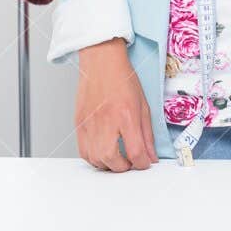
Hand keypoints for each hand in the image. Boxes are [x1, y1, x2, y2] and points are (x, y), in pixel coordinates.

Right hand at [74, 38, 157, 171]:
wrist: (101, 63)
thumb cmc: (122, 79)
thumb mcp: (143, 105)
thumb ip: (147, 134)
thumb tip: (151, 155)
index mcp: (126, 116)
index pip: (135, 152)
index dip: (143, 163)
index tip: (145, 162)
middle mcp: (106, 122)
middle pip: (113, 161)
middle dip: (125, 167)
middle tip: (131, 161)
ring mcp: (90, 124)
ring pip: (97, 160)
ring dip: (109, 165)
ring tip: (118, 158)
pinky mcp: (79, 125)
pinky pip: (83, 152)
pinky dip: (94, 158)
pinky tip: (103, 153)